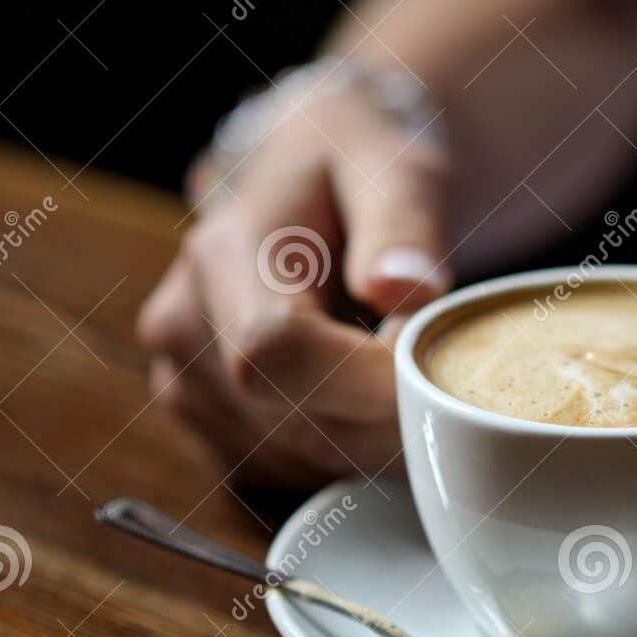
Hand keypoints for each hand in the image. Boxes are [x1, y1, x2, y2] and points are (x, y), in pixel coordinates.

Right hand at [138, 79, 451, 487]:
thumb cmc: (361, 168)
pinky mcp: (208, 420)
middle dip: (391, 420)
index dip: (369, 382)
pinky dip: (349, 450)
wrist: (313, 179)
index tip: (438, 369)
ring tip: (408, 376)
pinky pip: (291, 470)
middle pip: (294, 419)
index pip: (276, 351)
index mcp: (226, 251)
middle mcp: (185, 323)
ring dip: (374, 440)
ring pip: (298, 457)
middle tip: (452, 385)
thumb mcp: (396, 166)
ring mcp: (186, 380)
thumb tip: (404, 291)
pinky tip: (372, 398)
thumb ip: (405, 223)